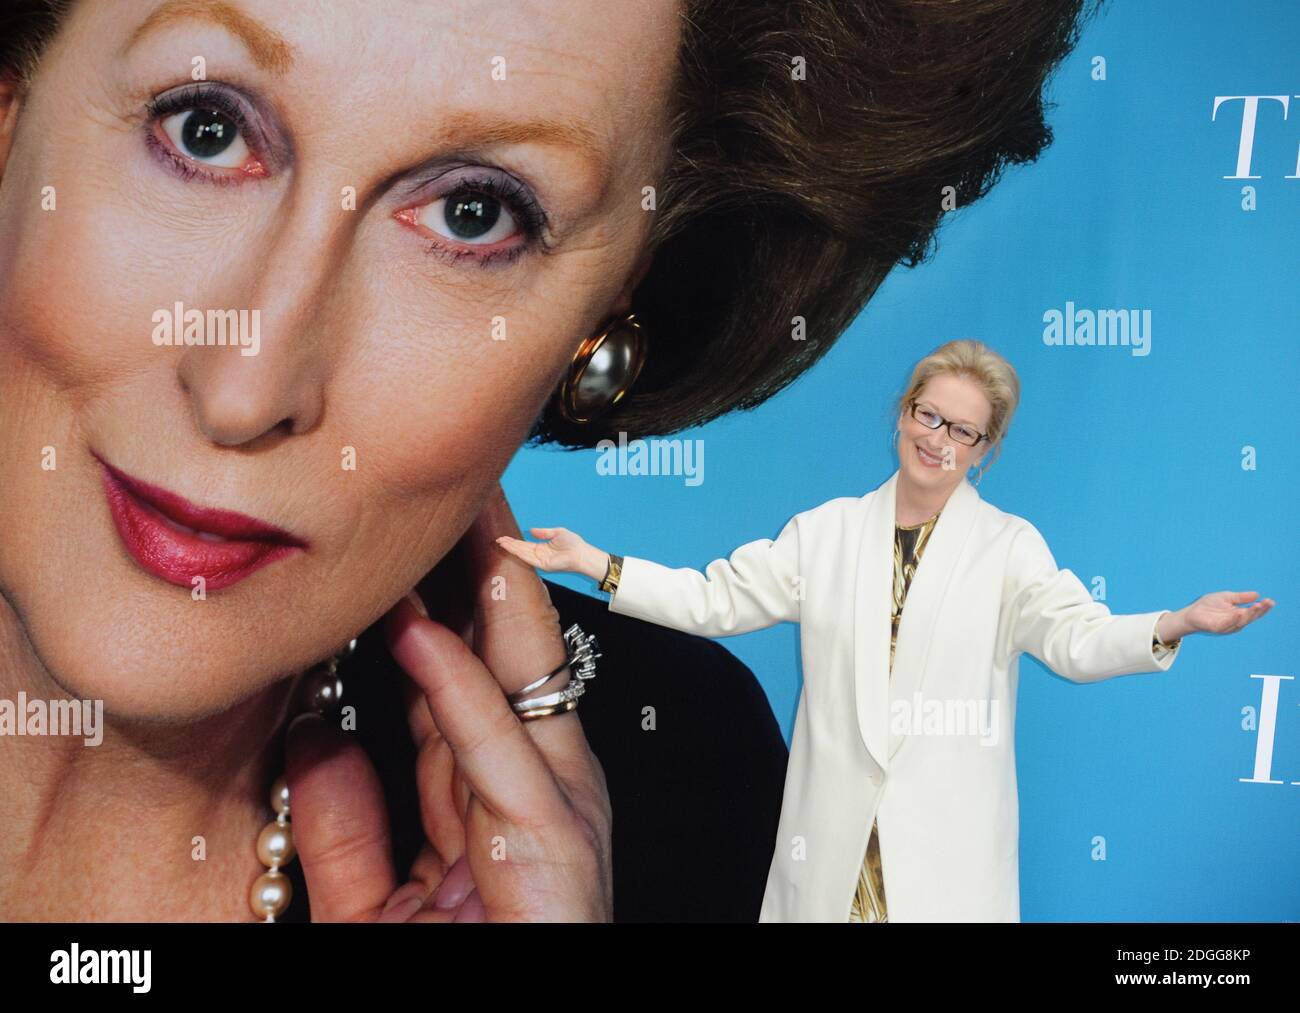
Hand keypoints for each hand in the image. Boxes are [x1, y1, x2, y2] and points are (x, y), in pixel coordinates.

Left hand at [285, 483, 612, 921]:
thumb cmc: (452, 971)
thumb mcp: (375, 899)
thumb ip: (351, 821)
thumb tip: (318, 736)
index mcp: (503, 793)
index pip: (472, 672)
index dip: (444, 598)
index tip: (413, 534)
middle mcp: (542, 786)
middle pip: (511, 650)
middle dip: (486, 565)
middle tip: (458, 483)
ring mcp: (559, 810)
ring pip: (518, 676)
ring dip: (481, 591)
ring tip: (452, 513)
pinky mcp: (557, 845)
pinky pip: (496, 751)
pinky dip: (457, 687)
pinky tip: (421, 629)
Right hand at [495, 526, 607, 581]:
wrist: (581, 553)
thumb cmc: (572, 543)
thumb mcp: (556, 532)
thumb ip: (543, 532)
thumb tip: (531, 530)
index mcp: (542, 547)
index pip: (525, 545)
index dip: (514, 541)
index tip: (504, 537)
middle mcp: (539, 554)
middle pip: (521, 549)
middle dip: (509, 545)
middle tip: (498, 540)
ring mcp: (540, 560)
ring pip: (522, 553)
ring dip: (511, 548)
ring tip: (501, 542)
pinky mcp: (542, 565)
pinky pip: (528, 557)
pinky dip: (518, 552)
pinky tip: (511, 548)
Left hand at [1176, 591, 1274, 636]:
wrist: (1191, 613)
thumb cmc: (1208, 605)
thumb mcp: (1227, 597)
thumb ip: (1241, 597)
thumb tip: (1257, 594)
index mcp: (1238, 614)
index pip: (1254, 612)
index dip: (1263, 607)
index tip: (1270, 601)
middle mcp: (1235, 622)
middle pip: (1251, 617)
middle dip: (1260, 610)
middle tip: (1267, 603)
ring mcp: (1227, 626)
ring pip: (1241, 621)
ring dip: (1250, 614)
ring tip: (1258, 606)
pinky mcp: (1217, 628)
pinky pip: (1228, 624)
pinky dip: (1234, 619)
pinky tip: (1240, 612)